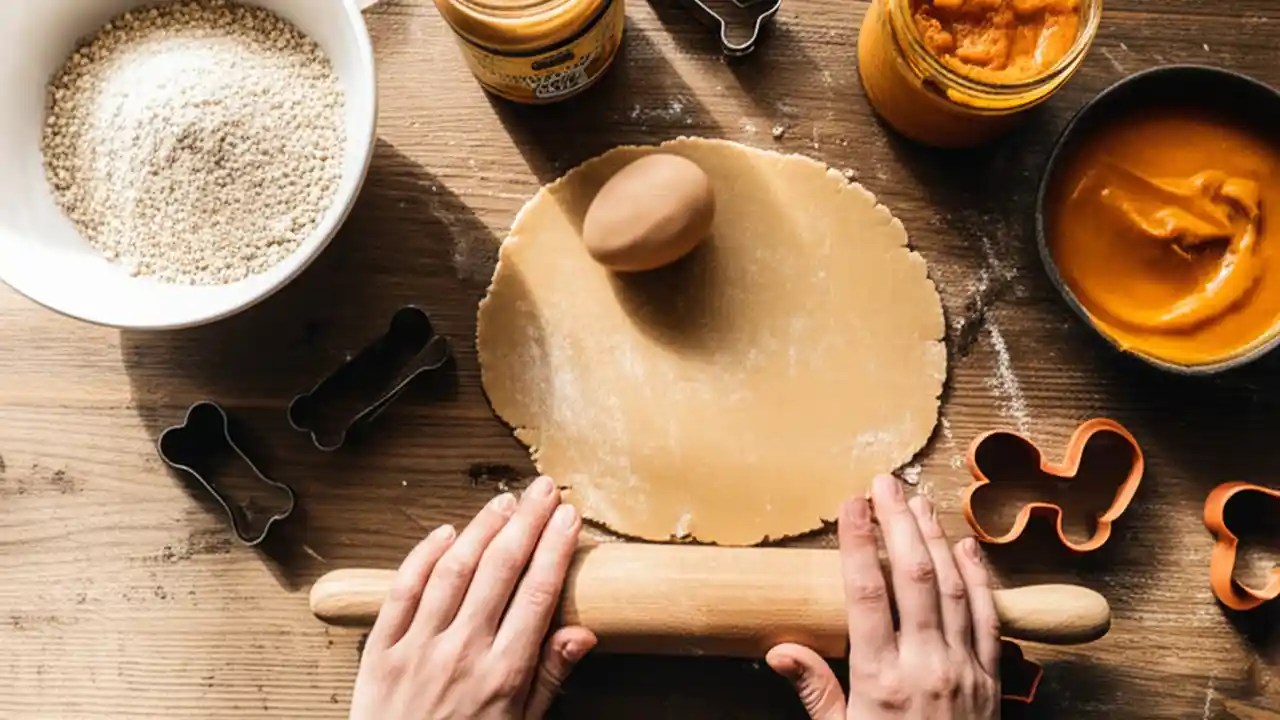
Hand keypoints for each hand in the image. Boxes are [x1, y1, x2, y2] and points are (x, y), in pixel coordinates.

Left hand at [349, 476, 595, 719]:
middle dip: (527, 522)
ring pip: (453, 571)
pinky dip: (422, 557)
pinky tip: (445, 533)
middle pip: (499, 571)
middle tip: (544, 490)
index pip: (536, 594)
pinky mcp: (379, 652)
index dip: (555, 549)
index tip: (569, 518)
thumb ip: (547, 680)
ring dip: (481, 528)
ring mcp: (416, 649)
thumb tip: (581, 635)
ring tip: (504, 501)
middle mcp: (461, 654)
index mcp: (502, 676)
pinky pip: (401, 592)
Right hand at [767, 474, 999, 718]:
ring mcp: (964, 671)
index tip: (850, 505)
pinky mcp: (992, 681)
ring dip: (935, 538)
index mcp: (880, 680)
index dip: (858, 543)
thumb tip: (778, 650)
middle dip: (897, 523)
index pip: (867, 594)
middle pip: (913, 578)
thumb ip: (816, 691)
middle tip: (885, 482)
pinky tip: (966, 546)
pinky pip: (989, 618)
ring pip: (953, 588)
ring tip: (918, 500)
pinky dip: (980, 577)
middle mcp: (926, 666)